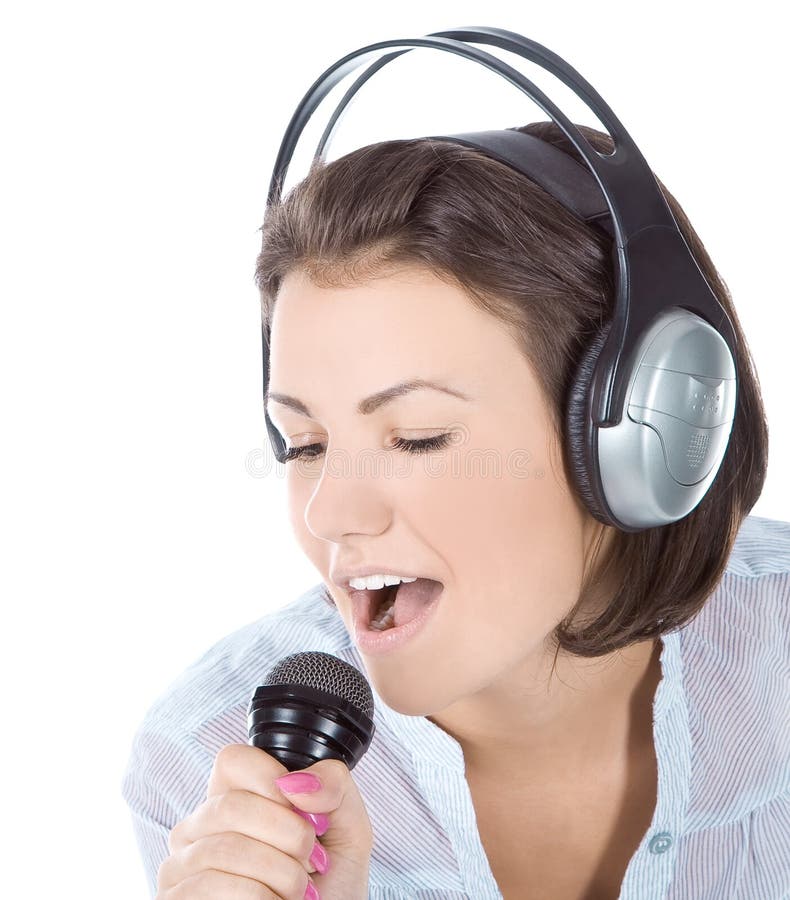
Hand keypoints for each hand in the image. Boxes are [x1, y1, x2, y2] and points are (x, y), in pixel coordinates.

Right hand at [156, 743, 373, 898]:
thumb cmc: (330, 882)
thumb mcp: (347, 827)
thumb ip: (335, 786)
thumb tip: (295, 782)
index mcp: (233, 796)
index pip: (232, 759)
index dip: (273, 782)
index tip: (307, 815)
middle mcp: (197, 827)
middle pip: (232, 806)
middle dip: (288, 836)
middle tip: (312, 861)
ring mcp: (180, 867)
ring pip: (226, 850)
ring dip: (281, 875)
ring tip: (298, 891)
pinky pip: (215, 888)